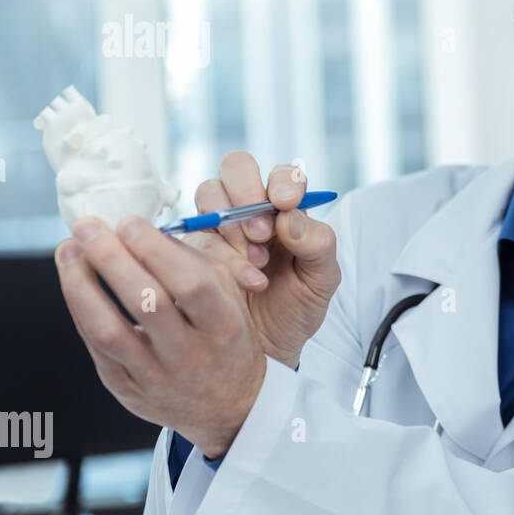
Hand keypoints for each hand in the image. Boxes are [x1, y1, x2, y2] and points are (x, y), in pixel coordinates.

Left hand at [55, 216, 269, 458]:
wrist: (229, 407)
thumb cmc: (227, 340)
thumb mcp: (232, 299)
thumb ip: (196, 262)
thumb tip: (143, 231)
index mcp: (225, 326)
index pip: (190, 285)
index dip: (155, 250)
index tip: (129, 222)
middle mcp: (192, 355)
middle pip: (146, 303)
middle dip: (111, 257)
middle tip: (88, 226)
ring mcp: (157, 376)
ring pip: (109, 329)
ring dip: (81, 284)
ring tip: (69, 251)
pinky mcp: (126, 390)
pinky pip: (95, 347)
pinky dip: (80, 308)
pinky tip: (74, 280)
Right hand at [187, 152, 340, 369]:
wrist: (269, 347)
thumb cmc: (298, 306)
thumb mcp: (322, 279)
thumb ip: (317, 243)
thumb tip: (290, 217)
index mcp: (287, 208)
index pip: (282, 173)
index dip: (282, 181)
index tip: (286, 203)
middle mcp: (251, 209)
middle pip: (236, 167)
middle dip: (247, 193)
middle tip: (262, 232)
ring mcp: (219, 226)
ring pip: (209, 194)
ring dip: (230, 225)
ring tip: (256, 263)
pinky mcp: (194, 248)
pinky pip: (191, 234)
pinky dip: (215, 254)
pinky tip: (241, 280)